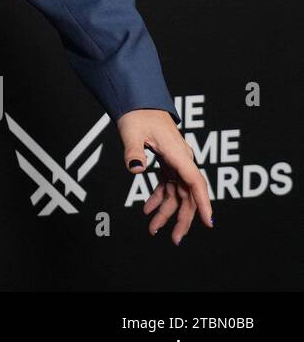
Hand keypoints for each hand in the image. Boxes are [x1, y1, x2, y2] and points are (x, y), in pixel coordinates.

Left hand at [117, 108, 213, 244]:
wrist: (139, 102)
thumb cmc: (137, 114)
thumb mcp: (132, 132)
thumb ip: (133, 151)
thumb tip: (136, 168)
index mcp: (178, 154)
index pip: (196, 182)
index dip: (204, 203)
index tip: (209, 223)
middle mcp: (182, 160)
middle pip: (189, 195)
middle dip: (183, 218)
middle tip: (174, 239)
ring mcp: (176, 162)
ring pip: (178, 193)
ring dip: (167, 212)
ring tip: (153, 229)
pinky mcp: (168, 163)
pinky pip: (168, 186)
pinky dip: (159, 198)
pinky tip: (148, 210)